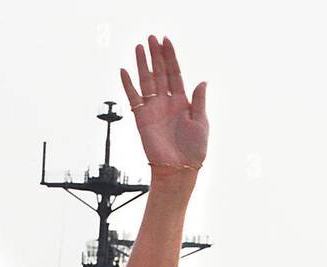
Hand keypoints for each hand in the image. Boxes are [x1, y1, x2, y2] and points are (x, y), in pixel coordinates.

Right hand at [120, 36, 207, 171]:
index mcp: (183, 101)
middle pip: (159, 72)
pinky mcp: (142, 118)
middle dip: (155, 55)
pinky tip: (124, 71)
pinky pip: (133, 98)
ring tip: (138, 47)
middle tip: (151, 37)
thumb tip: (202, 82)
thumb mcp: (201, 123)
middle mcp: (167, 102)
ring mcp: (153, 109)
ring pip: (146, 81)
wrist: (179, 169)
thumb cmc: (194, 150)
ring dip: (142, 64)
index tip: (166, 40)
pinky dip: (128, 85)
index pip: (175, 73)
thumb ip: (199, 101)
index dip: (171, 57)